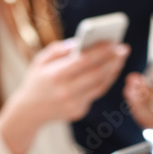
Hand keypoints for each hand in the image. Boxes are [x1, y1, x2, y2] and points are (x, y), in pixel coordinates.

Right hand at [7, 40, 129, 124]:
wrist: (29, 112)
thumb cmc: (36, 80)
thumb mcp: (40, 60)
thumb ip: (59, 49)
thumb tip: (80, 43)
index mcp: (55, 76)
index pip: (84, 61)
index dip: (101, 51)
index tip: (114, 41)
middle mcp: (66, 92)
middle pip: (97, 74)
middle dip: (113, 60)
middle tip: (123, 48)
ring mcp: (74, 104)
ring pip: (101, 85)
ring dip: (113, 70)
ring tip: (120, 58)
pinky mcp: (79, 111)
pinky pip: (96, 94)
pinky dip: (105, 80)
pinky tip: (112, 69)